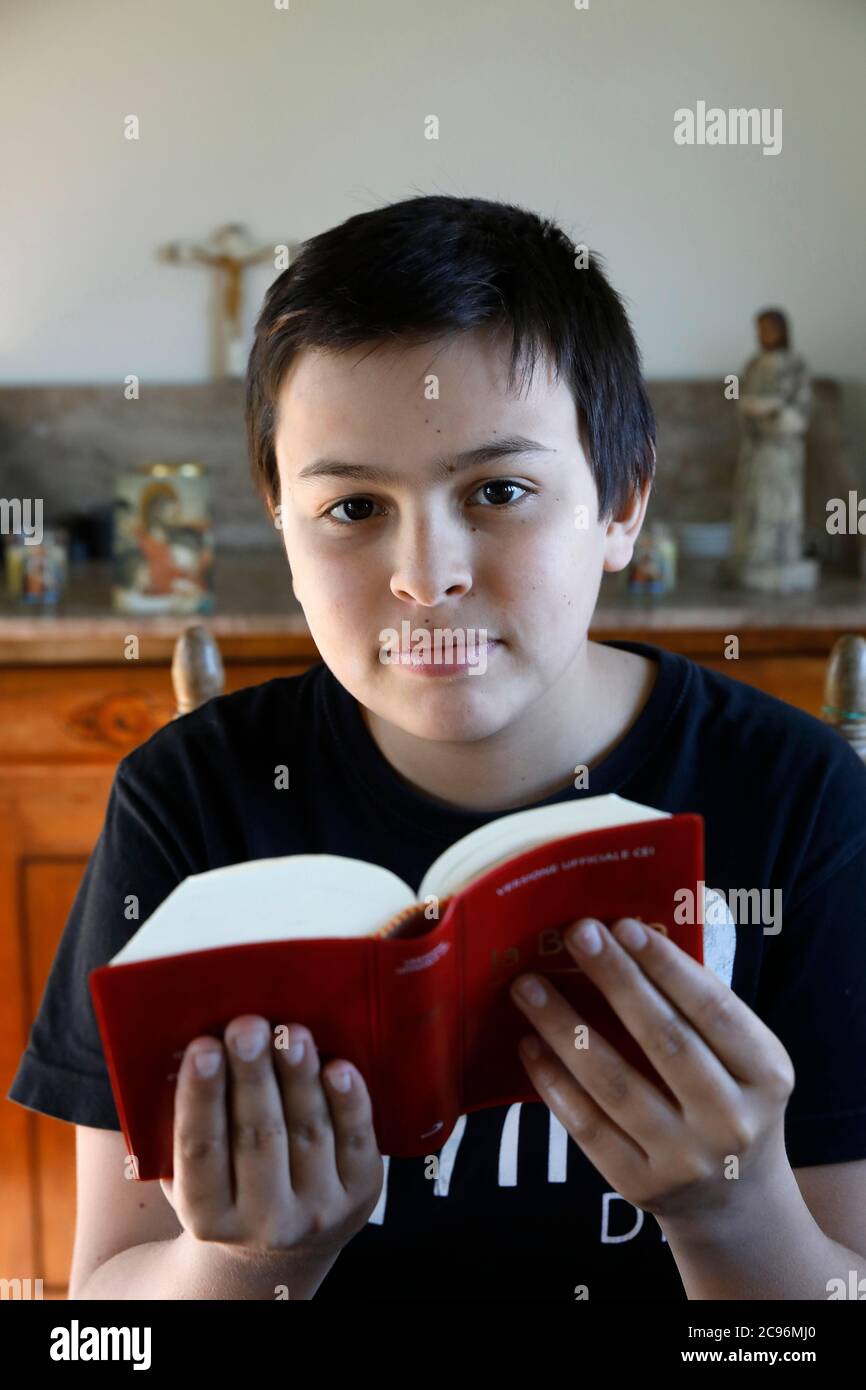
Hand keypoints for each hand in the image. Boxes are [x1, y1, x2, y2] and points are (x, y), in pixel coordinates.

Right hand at [160, 1015, 383, 1264]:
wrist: (284, 1251)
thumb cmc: (229, 1182)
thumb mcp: (191, 1171)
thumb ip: (183, 1122)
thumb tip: (193, 1045)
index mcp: (207, 1217)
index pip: (201, 1151)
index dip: (201, 1098)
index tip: (202, 1048)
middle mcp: (264, 1222)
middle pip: (258, 1138)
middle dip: (253, 1077)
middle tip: (248, 1026)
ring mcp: (318, 1212)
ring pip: (308, 1133)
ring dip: (300, 1078)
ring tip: (293, 1034)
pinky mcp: (360, 1194)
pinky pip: (356, 1140)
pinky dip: (349, 1102)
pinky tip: (339, 1067)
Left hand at [510, 917, 795, 1233]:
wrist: (735, 1202)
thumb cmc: (727, 1100)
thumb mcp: (742, 1061)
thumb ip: (699, 1012)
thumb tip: (626, 942)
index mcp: (767, 1076)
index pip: (715, 1010)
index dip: (668, 967)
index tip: (624, 926)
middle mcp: (731, 1122)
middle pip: (664, 1040)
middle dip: (616, 979)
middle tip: (576, 935)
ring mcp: (686, 1160)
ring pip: (614, 1084)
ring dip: (564, 1027)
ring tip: (529, 986)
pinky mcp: (641, 1187)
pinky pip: (587, 1127)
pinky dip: (553, 1082)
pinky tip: (528, 1044)